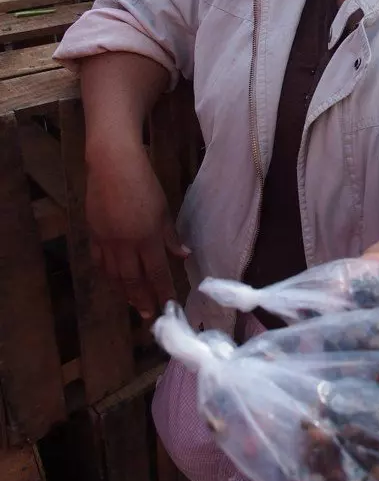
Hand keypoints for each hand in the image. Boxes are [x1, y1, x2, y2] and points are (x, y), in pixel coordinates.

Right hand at [86, 137, 189, 318]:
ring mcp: (107, 241)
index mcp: (147, 238)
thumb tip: (184, 255)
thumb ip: (171, 236)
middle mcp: (126, 245)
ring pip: (114, 275)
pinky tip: (112, 281)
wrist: (112, 165)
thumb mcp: (164, 209)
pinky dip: (106, 275)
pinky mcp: (93, 234)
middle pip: (134, 279)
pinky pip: (99, 261)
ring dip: (124, 292)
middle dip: (142, 299)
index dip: (163, 291)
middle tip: (148, 314)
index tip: (169, 305)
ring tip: (132, 304)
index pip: (158, 272)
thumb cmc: (144, 183)